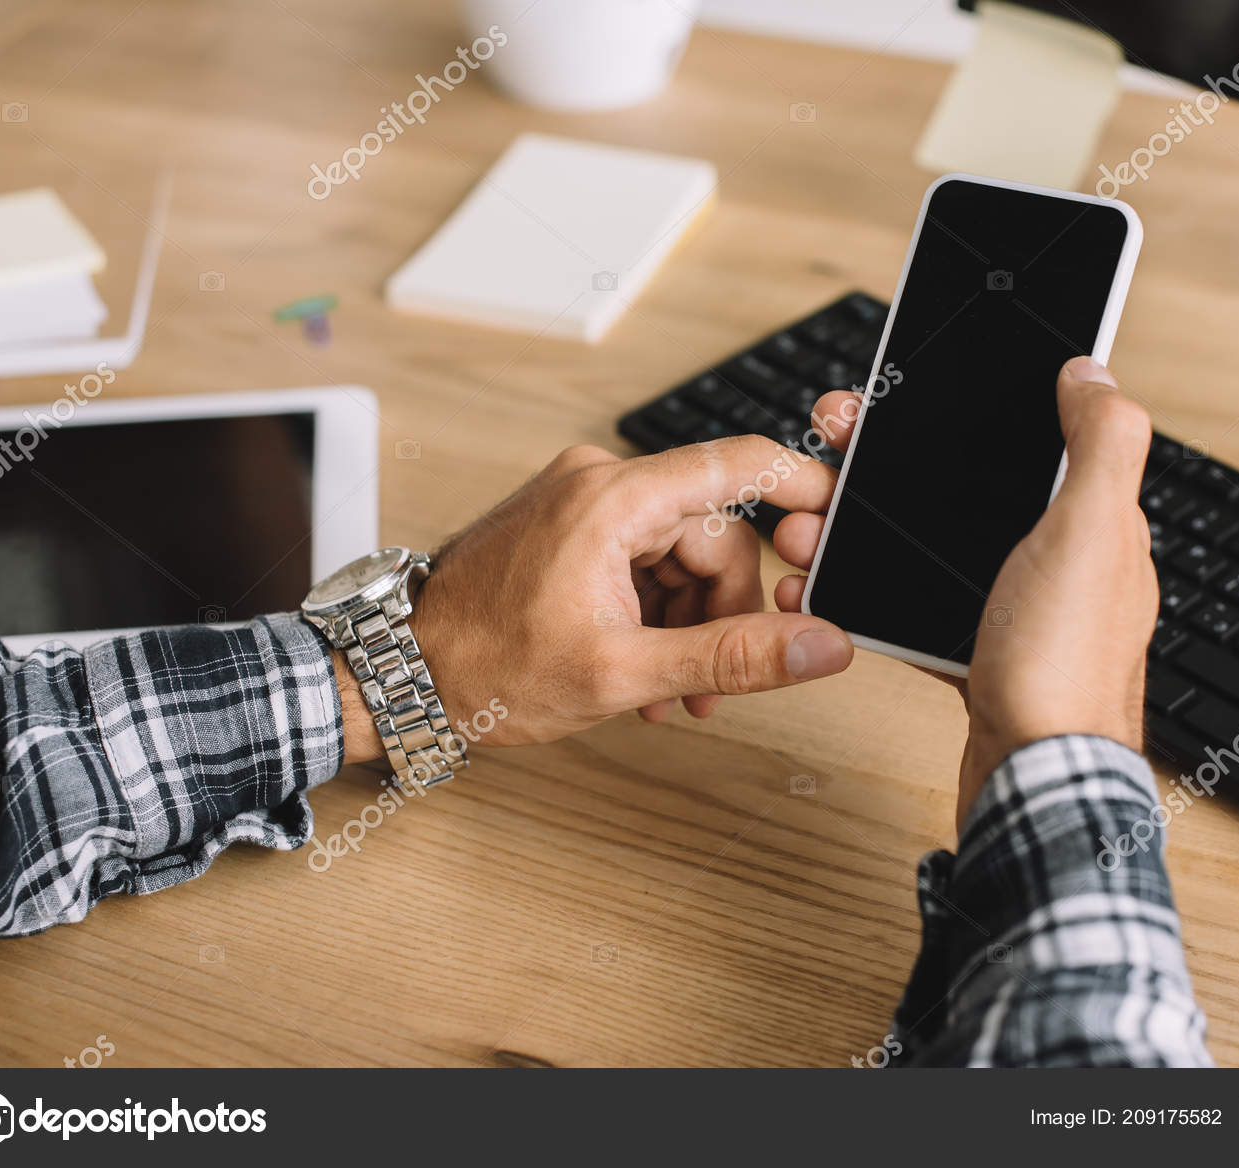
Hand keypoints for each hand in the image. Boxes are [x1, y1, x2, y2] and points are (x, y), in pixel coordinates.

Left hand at [337, 436, 855, 762]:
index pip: (738, 463)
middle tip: (710, 685)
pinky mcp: (568, 526)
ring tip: (666, 692)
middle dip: (724, 611)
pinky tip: (642, 670)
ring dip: (688, 623)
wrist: (400, 676)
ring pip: (680, 552)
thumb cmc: (486, 668)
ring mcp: (578, 501)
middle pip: (714, 530)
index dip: (802, 487)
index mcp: (612, 498)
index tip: (838, 520)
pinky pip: (641, 558)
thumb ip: (731, 657)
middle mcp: (596, 482)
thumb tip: (816, 646)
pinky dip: (654, 612)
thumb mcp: (624, 673)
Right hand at [773, 356, 1156, 831]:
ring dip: (858, 528)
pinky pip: (909, 599)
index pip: (1018, 438)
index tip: (893, 398)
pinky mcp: (975, 649)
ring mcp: (1012, 605)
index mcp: (1087, 519)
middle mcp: (1053, 558)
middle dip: (883, 470)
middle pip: (957, 487)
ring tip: (805, 528)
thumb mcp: (1089, 533)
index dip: (955, 411)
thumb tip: (1093, 375)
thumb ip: (1099, 446)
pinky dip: (865, 588)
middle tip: (826, 457)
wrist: (1032, 778)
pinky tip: (827, 583)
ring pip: (923, 543)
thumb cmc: (1063, 665)